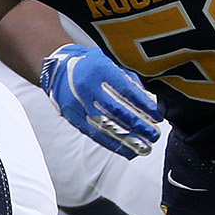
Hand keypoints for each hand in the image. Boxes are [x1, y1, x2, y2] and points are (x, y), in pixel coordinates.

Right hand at [39, 43, 163, 157]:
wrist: (57, 68)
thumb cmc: (89, 65)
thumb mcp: (111, 64)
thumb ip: (130, 82)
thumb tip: (150, 102)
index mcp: (100, 70)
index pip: (126, 91)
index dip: (143, 105)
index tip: (157, 116)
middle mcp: (87, 87)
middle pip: (117, 111)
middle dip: (138, 125)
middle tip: (154, 134)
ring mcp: (78, 104)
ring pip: (105, 126)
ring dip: (127, 140)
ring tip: (144, 147)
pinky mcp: (72, 117)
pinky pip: (94, 134)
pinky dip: (112, 144)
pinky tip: (127, 150)